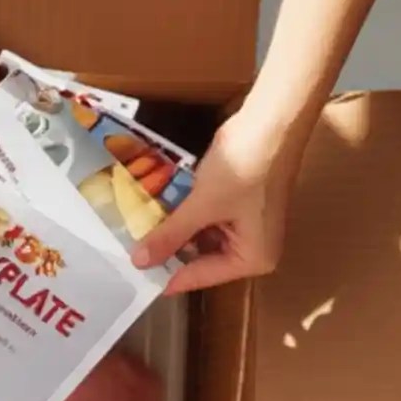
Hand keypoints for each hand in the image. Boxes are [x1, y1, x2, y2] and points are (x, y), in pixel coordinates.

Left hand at [131, 107, 310, 294]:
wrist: (272, 120)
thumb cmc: (243, 167)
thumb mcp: (201, 205)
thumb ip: (170, 235)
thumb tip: (139, 263)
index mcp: (253, 260)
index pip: (200, 277)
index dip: (165, 276)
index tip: (132, 280)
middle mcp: (254, 250)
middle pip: (201, 259)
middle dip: (168, 251)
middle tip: (127, 252)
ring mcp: (249, 226)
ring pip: (201, 237)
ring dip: (173, 230)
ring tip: (135, 231)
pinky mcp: (241, 204)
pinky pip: (207, 218)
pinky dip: (185, 213)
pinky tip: (157, 209)